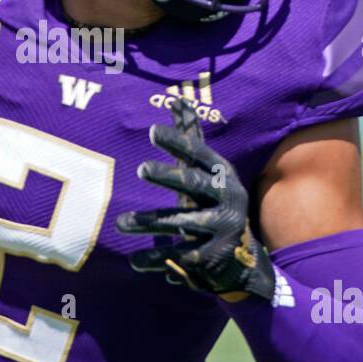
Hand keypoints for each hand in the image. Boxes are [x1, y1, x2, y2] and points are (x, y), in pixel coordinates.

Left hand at [116, 97, 275, 300]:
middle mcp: (227, 200)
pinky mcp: (210, 257)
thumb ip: (192, 140)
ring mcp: (221, 230)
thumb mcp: (207, 172)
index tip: (153, 131)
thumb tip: (179, 99)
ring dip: (150, 223)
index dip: (179, 142)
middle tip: (140, 168)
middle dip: (168, 176)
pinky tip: (133, 262)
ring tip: (120, 224)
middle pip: (194, 185)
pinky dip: (155, 260)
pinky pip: (177, 257)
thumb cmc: (212, 203)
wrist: (242, 258)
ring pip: (181, 224)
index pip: (200, 154)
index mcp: (223, 176)